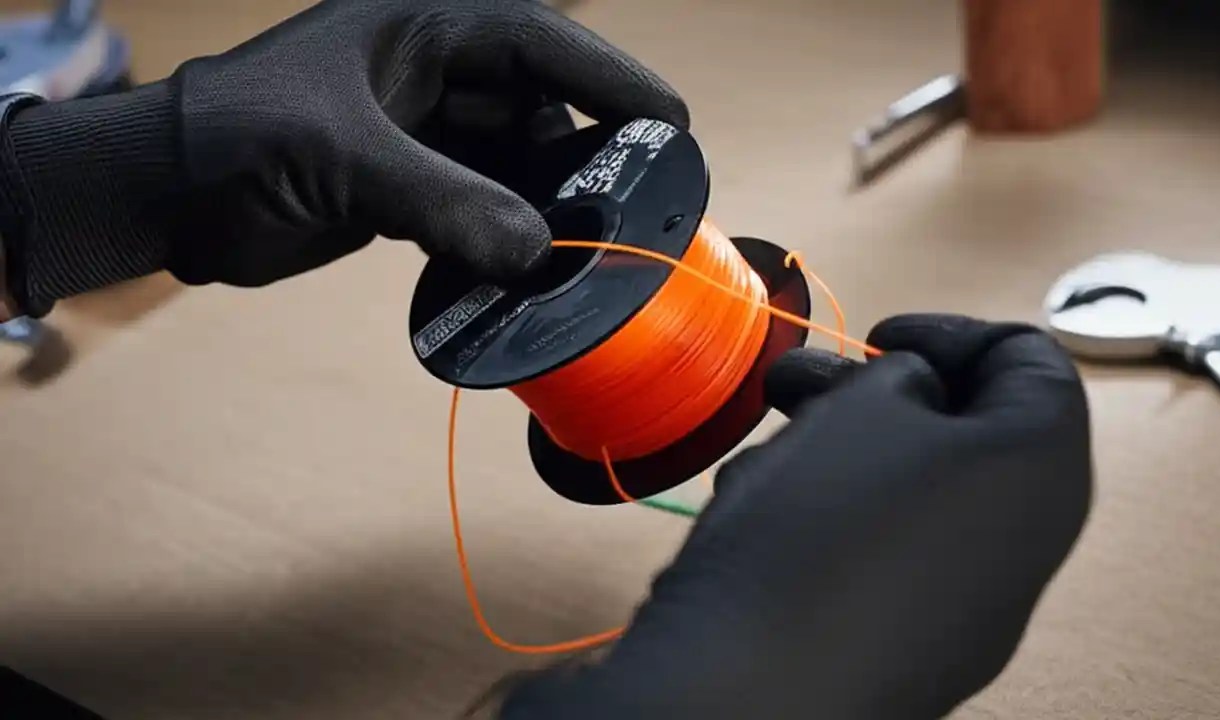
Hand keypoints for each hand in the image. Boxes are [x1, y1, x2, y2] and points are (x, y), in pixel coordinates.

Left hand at [0, 0, 684, 313]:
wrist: (165, 194)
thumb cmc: (238, 140)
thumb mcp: (344, 159)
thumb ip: (442, 201)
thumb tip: (536, 253)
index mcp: (426, 27)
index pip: (544, 44)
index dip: (614, 84)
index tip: (672, 129)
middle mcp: (437, 70)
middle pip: (543, 108)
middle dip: (586, 159)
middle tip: (632, 211)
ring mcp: (426, 128)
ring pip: (517, 163)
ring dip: (545, 207)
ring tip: (583, 252)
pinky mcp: (412, 182)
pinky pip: (482, 205)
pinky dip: (503, 236)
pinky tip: (523, 272)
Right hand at [501, 315, 1092, 719]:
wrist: (752, 687)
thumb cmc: (820, 531)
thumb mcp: (865, 408)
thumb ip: (901, 379)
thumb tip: (911, 398)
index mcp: (1041, 471)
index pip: (1029, 360)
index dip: (949, 331)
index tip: (877, 339)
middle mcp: (1021, 543)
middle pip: (963, 431)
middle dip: (869, 396)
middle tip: (794, 386)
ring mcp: (966, 604)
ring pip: (910, 492)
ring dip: (835, 455)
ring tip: (759, 461)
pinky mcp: (906, 644)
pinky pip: (882, 555)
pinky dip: (828, 519)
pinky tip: (759, 522)